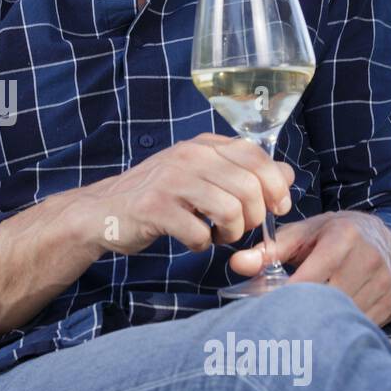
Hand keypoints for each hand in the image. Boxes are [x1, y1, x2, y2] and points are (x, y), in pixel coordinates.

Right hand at [80, 133, 294, 256]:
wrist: (102, 211)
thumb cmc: (158, 196)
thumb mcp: (201, 174)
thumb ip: (241, 172)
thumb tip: (287, 175)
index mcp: (203, 145)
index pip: (257, 156)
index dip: (275, 185)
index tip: (276, 207)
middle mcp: (188, 156)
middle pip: (249, 187)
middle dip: (254, 217)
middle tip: (240, 228)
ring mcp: (170, 180)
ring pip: (229, 210)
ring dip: (231, 233)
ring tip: (218, 236)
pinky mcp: (155, 208)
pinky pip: (199, 233)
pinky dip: (202, 245)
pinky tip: (193, 241)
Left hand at [228, 210, 390, 325]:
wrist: (385, 242)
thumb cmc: (334, 235)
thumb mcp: (304, 233)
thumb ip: (270, 250)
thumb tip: (237, 264)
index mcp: (343, 238)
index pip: (309, 279)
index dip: (284, 297)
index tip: (265, 306)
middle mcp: (368, 261)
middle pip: (325, 302)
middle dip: (298, 314)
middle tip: (275, 322)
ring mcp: (381, 285)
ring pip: (341, 319)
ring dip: (316, 325)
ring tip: (295, 324)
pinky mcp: (387, 305)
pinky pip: (356, 327)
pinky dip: (336, 330)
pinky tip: (320, 327)